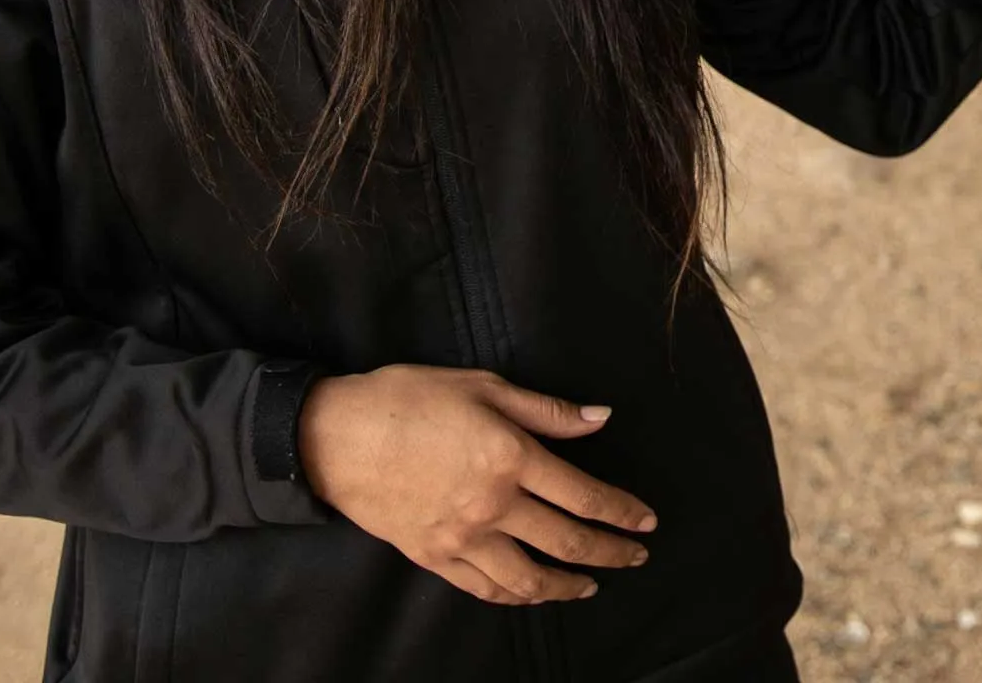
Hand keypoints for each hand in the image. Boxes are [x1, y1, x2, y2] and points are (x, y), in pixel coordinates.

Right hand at [297, 365, 655, 605]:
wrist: (335, 437)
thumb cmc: (409, 399)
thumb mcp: (483, 385)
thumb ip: (546, 410)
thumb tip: (600, 419)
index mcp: (511, 458)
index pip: (584, 495)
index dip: (622, 512)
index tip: (646, 522)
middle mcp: (493, 505)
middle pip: (566, 541)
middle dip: (610, 552)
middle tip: (636, 558)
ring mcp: (461, 538)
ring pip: (528, 577)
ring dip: (567, 585)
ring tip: (591, 585)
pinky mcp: (432, 556)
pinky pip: (483, 588)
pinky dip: (514, 596)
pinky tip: (530, 593)